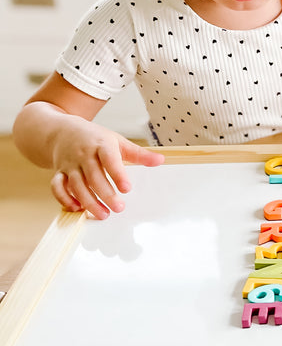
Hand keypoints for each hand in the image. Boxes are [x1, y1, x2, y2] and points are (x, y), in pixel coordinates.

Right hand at [48, 117, 164, 219]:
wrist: (62, 131)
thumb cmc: (94, 138)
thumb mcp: (117, 141)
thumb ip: (138, 154)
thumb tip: (160, 160)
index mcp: (101, 145)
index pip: (109, 159)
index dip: (117, 174)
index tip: (127, 188)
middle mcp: (84, 155)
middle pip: (93, 177)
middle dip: (105, 194)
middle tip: (119, 208)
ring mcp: (70, 165)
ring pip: (76, 185)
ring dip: (89, 201)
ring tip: (103, 214)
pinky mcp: (60, 173)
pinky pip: (58, 187)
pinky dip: (65, 198)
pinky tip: (77, 209)